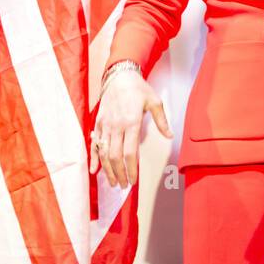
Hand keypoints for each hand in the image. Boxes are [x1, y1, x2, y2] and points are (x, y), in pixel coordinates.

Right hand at [90, 70, 171, 188]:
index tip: (134, 180)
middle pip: (115, 156)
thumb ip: (162, 121)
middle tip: (124, 186)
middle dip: (119, 174)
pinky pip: (95, 144)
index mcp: (131, 122)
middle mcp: (116, 126)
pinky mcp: (98, 123)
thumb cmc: (139, 89)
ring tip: (114, 182)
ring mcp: (105, 125)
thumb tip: (170, 136)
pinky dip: (93, 158)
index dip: (131, 169)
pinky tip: (94, 170)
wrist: (119, 77)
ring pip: (104, 152)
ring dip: (108, 169)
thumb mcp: (155, 102)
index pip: (130, 152)